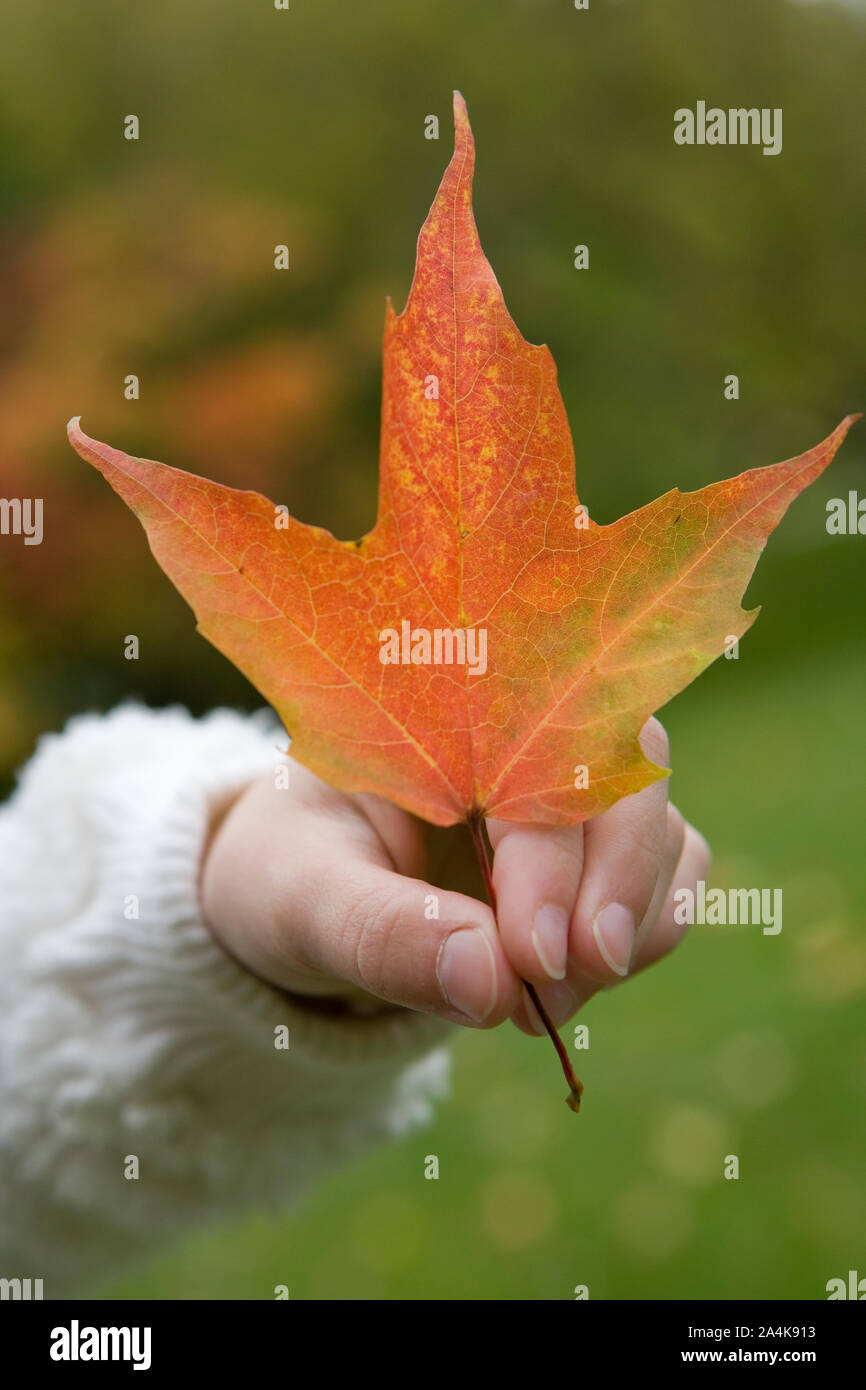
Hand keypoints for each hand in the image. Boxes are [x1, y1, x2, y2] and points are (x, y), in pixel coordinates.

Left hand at [200, 717, 709, 1031]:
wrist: (301, 900)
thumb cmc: (289, 874)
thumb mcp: (301, 898)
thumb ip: (382, 933)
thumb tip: (490, 984)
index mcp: (453, 711)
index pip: (536, 756)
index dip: (552, 855)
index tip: (535, 956)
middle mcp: (530, 735)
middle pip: (630, 778)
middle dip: (615, 888)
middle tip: (558, 988)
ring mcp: (574, 794)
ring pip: (662, 833)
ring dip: (630, 925)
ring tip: (542, 1005)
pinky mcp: (600, 851)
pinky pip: (670, 877)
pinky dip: (644, 935)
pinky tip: (569, 986)